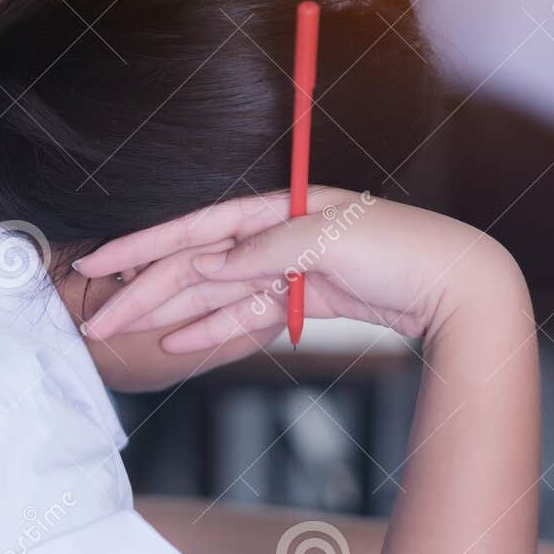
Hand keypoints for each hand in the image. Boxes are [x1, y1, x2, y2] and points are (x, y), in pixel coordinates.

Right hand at [78, 188, 514, 350]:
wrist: (458, 284)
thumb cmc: (404, 248)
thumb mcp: (329, 239)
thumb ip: (264, 252)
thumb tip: (211, 263)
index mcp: (276, 211)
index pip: (194, 229)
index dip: (141, 248)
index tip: (97, 263)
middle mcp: (274, 238)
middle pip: (193, 266)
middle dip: (141, 292)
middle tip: (94, 320)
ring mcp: (286, 272)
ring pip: (211, 295)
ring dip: (167, 315)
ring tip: (123, 334)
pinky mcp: (301, 302)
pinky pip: (243, 318)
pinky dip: (210, 330)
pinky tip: (178, 342)